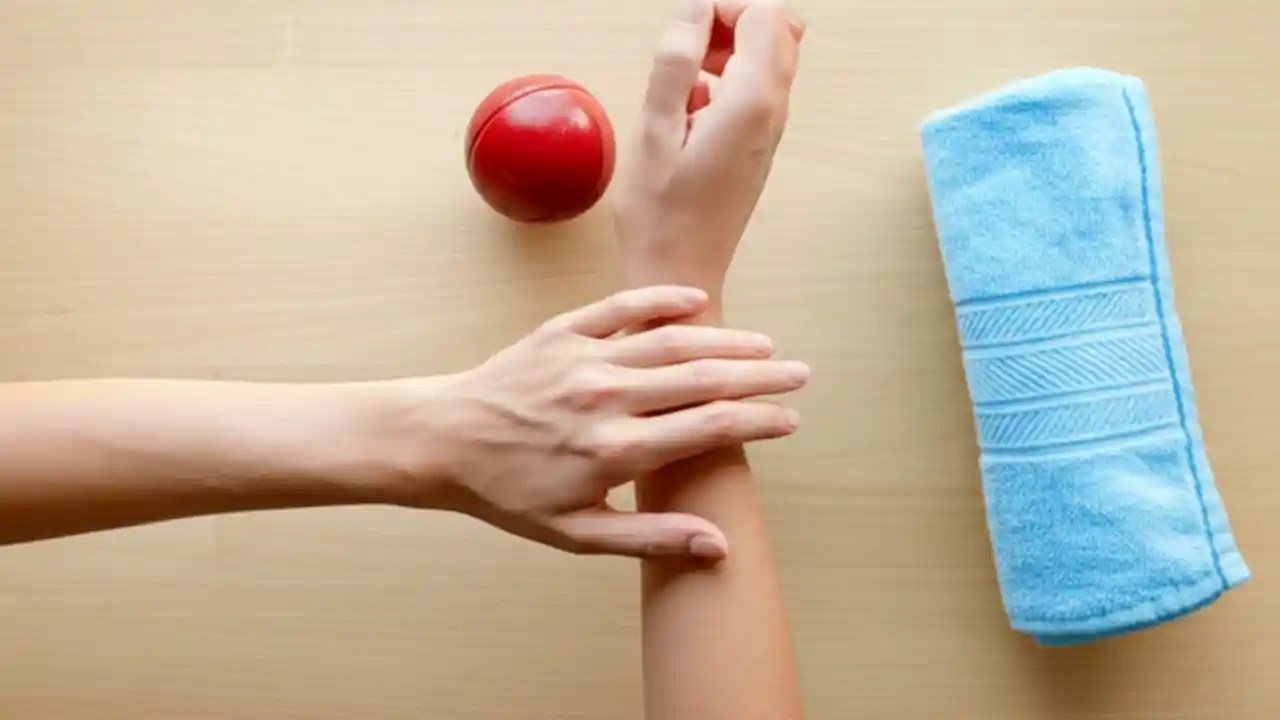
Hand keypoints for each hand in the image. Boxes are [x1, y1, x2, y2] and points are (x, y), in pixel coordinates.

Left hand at [387, 286, 808, 559]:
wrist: (442, 441)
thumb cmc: (509, 493)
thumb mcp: (575, 533)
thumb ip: (650, 538)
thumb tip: (719, 547)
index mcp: (613, 451)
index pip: (706, 428)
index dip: (756, 421)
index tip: (790, 420)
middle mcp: (604, 399)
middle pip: (701, 378)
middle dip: (758, 375)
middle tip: (799, 374)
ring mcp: (583, 360)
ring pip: (671, 342)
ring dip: (724, 340)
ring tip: (765, 345)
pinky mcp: (560, 332)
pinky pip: (621, 310)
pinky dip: (662, 302)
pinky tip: (696, 300)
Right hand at [614, 0, 803, 298]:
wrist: (680, 274)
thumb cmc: (661, 215)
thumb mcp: (654, 131)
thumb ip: (676, 62)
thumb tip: (692, 10)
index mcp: (751, 101)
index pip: (765, 12)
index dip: (722, 6)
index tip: (683, 29)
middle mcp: (772, 112)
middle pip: (778, 27)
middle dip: (731, 19)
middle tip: (685, 45)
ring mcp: (769, 130)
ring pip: (770, 57)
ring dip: (728, 48)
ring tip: (680, 76)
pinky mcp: (758, 145)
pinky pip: (756, 89)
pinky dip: (726, 78)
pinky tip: (686, 108)